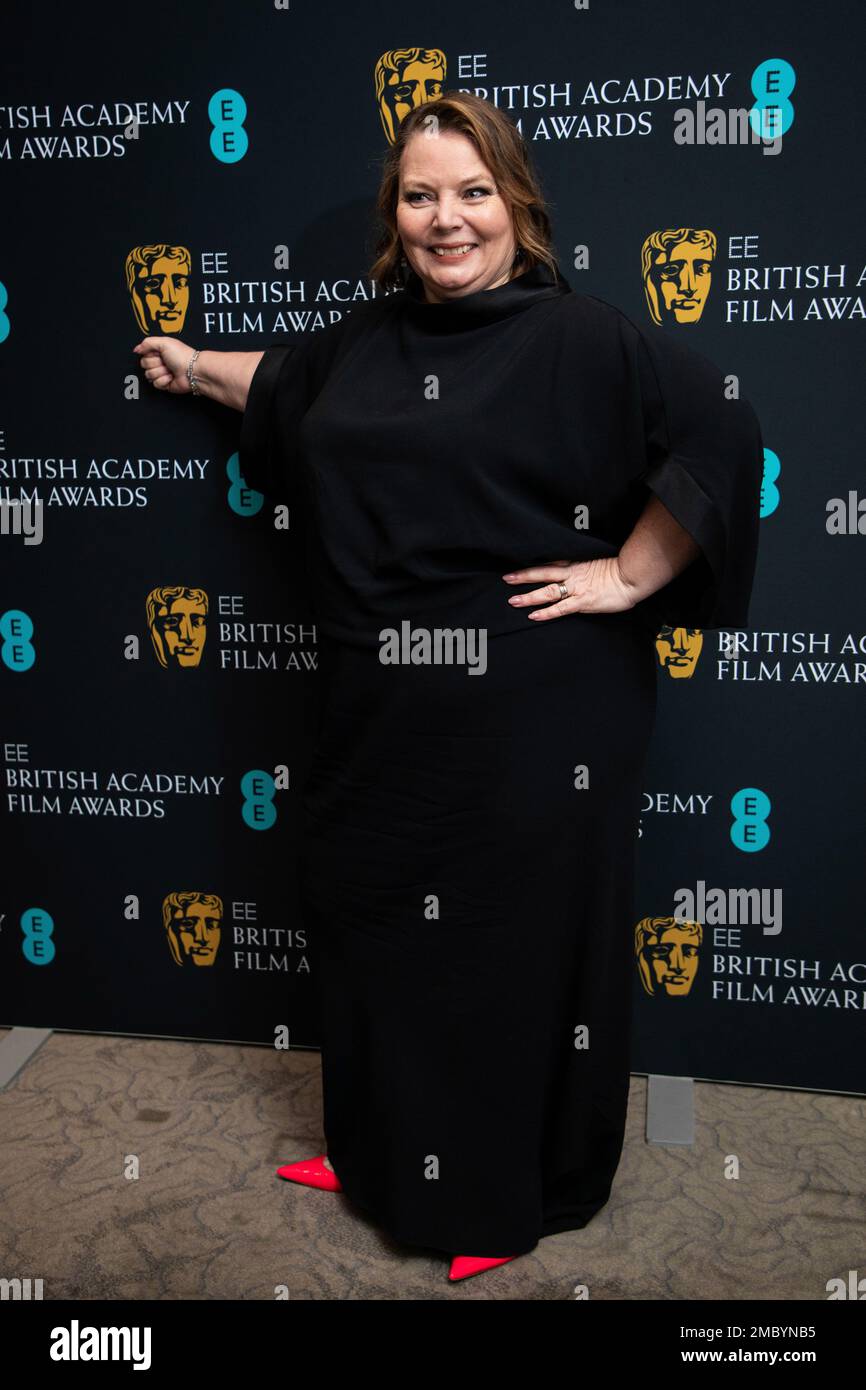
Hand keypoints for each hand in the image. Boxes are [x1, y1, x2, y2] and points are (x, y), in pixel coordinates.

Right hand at [133, 336, 196, 392]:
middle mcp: (159, 362)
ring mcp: (161, 374)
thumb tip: (136, 349)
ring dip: (160, 372)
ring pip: (149, 375)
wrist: (192, 371)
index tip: (159, 354)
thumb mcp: (164, 342)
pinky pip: (155, 384)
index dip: (150, 355)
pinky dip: (164, 380)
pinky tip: (171, 377)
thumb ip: (147, 343)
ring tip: (170, 370)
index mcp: (158, 352)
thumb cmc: (181, 355)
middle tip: (166, 362)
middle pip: (144, 365)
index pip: (143, 355)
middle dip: (156, 363)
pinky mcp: (164, 384)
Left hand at [502, 556, 635, 620]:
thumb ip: (583, 568)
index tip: (518, 566)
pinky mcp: (583, 602)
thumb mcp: (597, 564)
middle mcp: (573, 574)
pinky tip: (533, 616)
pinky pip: (560, 608)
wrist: (632, 577)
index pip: (550, 563)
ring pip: (547, 591)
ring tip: (513, 601)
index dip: (533, 565)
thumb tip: (576, 572)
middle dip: (523, 576)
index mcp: (576, 564)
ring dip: (529, 596)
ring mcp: (576, 588)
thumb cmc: (619, 571)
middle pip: (542, 573)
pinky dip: (546, 613)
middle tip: (506, 578)